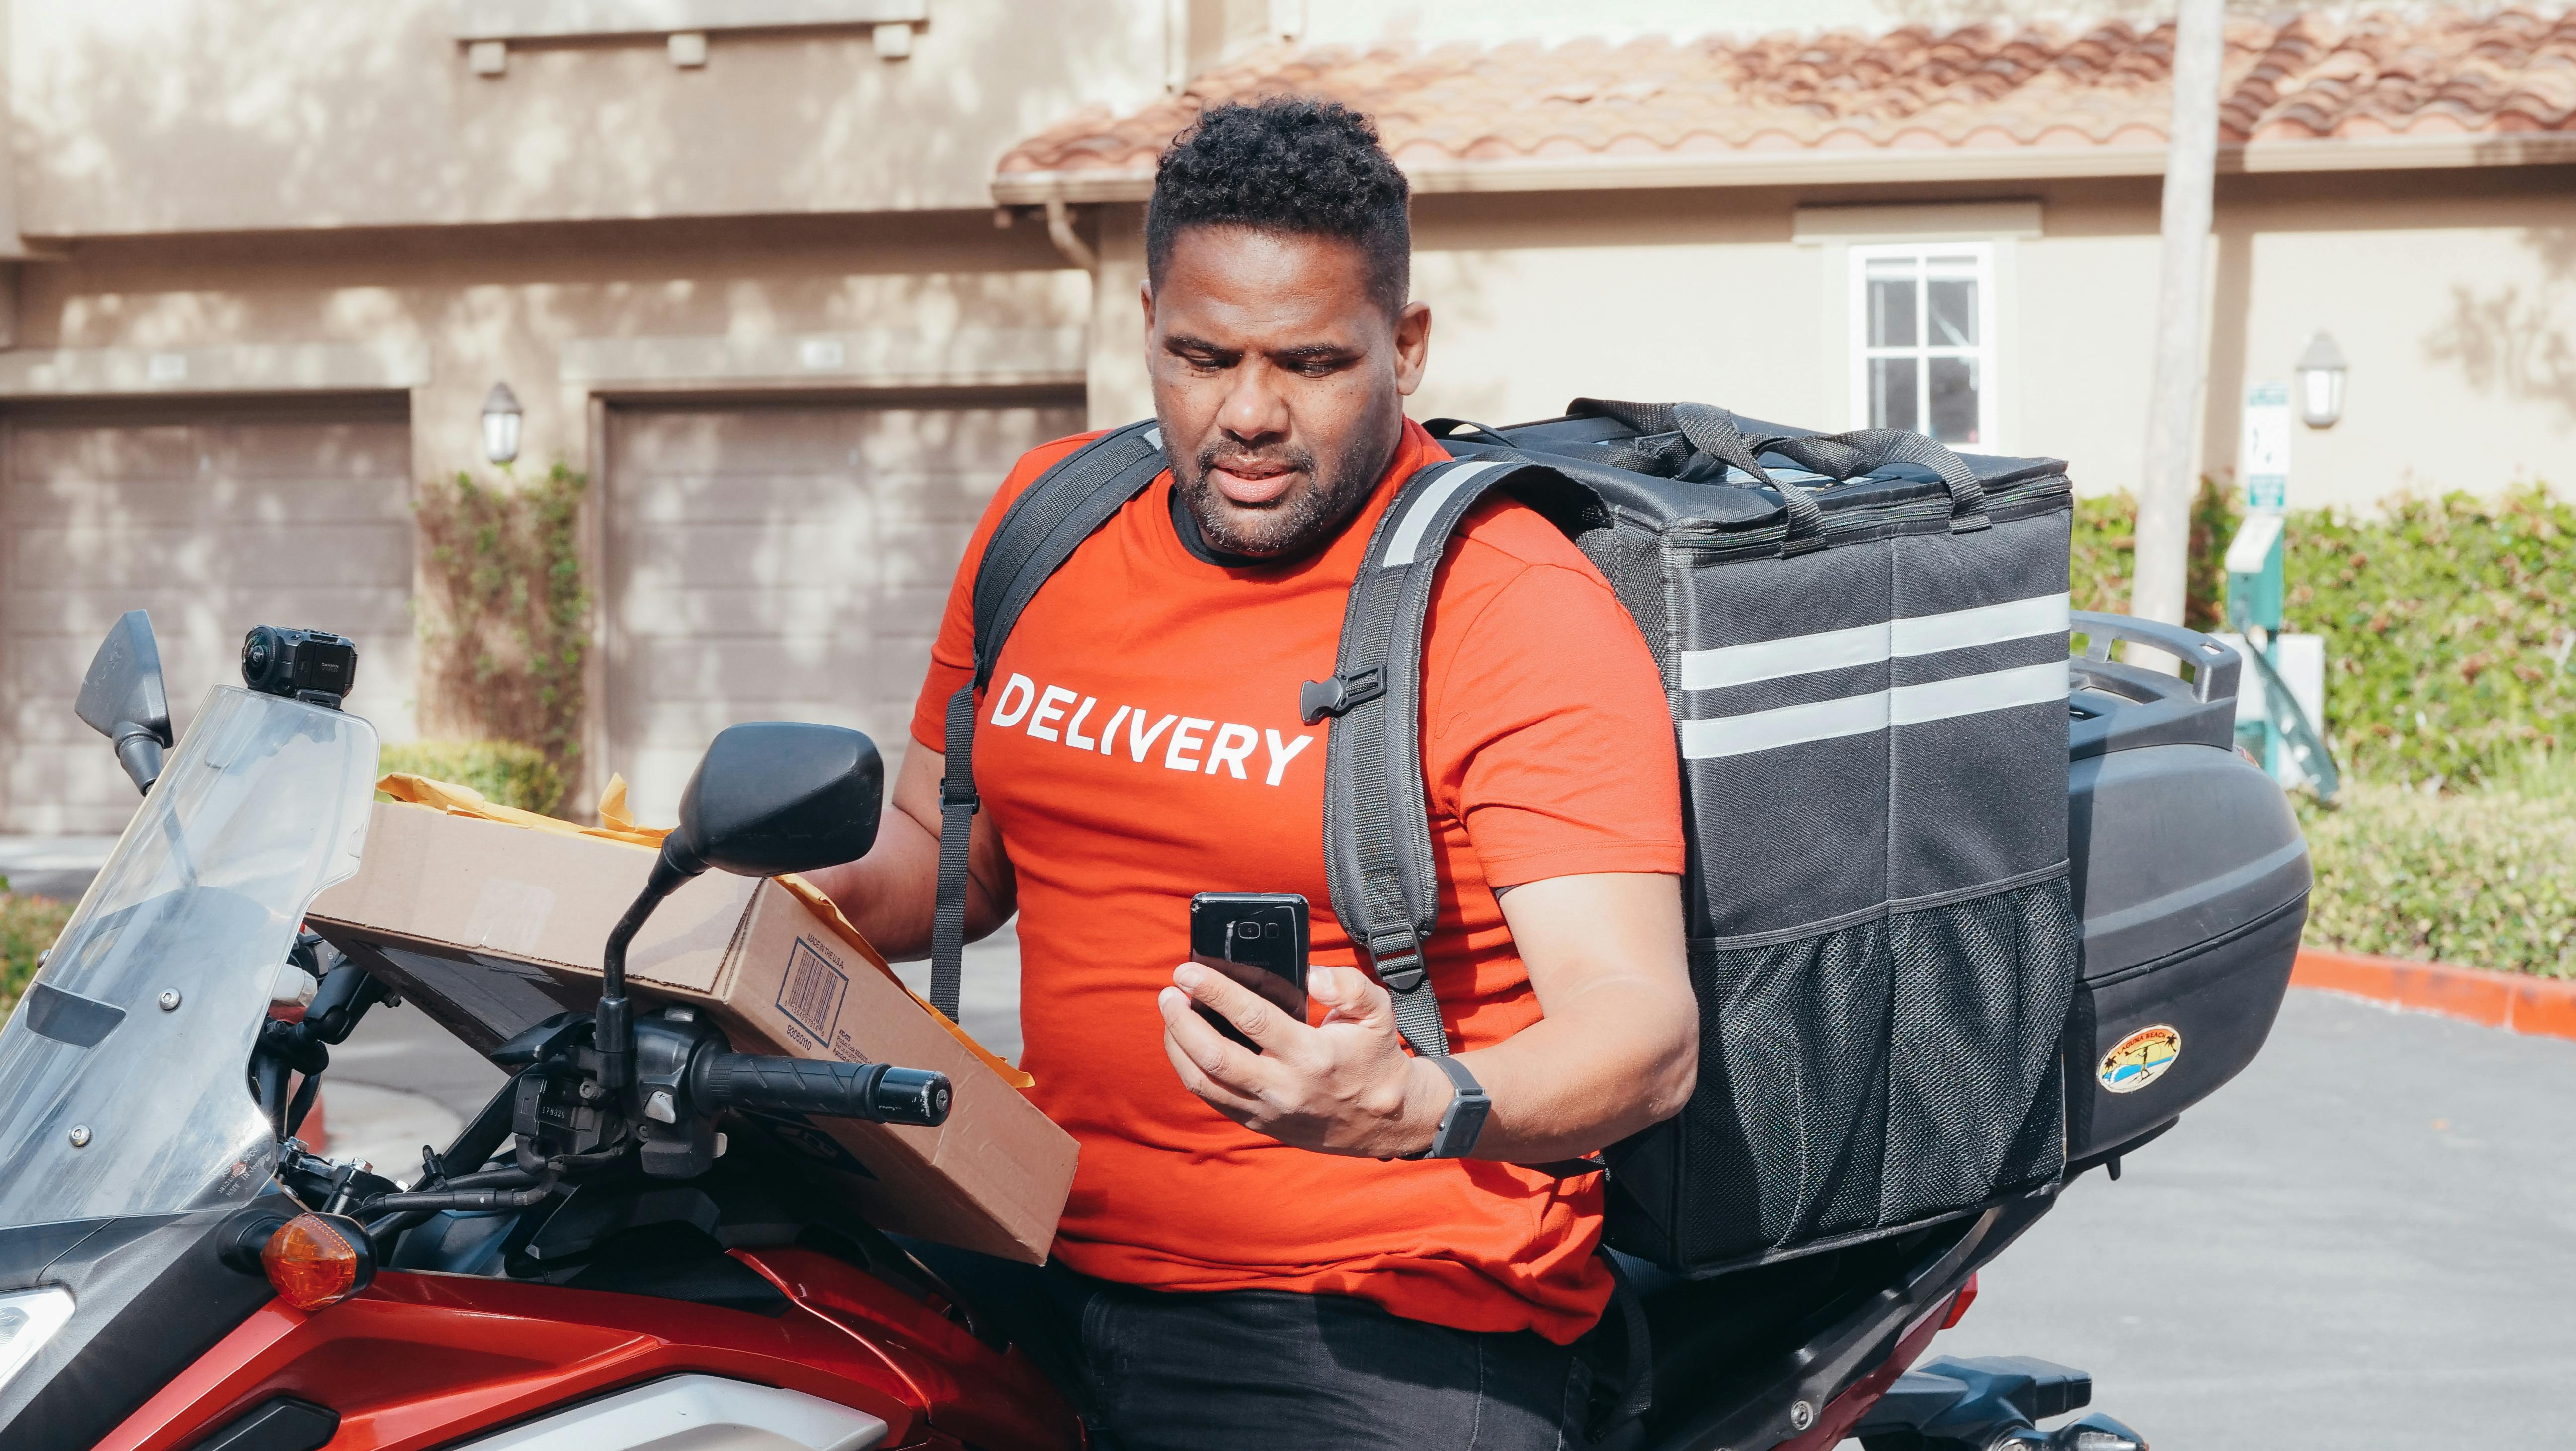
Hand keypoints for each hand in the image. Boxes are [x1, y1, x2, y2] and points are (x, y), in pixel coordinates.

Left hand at [1158, 962, 1443, 1157]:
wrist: (1385, 1120)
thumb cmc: (1375, 1057)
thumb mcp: (1378, 1011)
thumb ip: (1347, 984)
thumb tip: (1309, 975)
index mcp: (1311, 1055)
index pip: (1251, 1019)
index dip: (1214, 991)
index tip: (1188, 971)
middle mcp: (1284, 1087)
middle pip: (1214, 1056)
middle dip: (1181, 1021)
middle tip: (1168, 993)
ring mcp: (1267, 1110)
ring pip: (1203, 1082)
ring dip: (1178, 1046)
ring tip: (1171, 1015)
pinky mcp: (1258, 1123)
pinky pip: (1212, 1097)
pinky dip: (1190, 1068)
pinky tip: (1185, 1044)